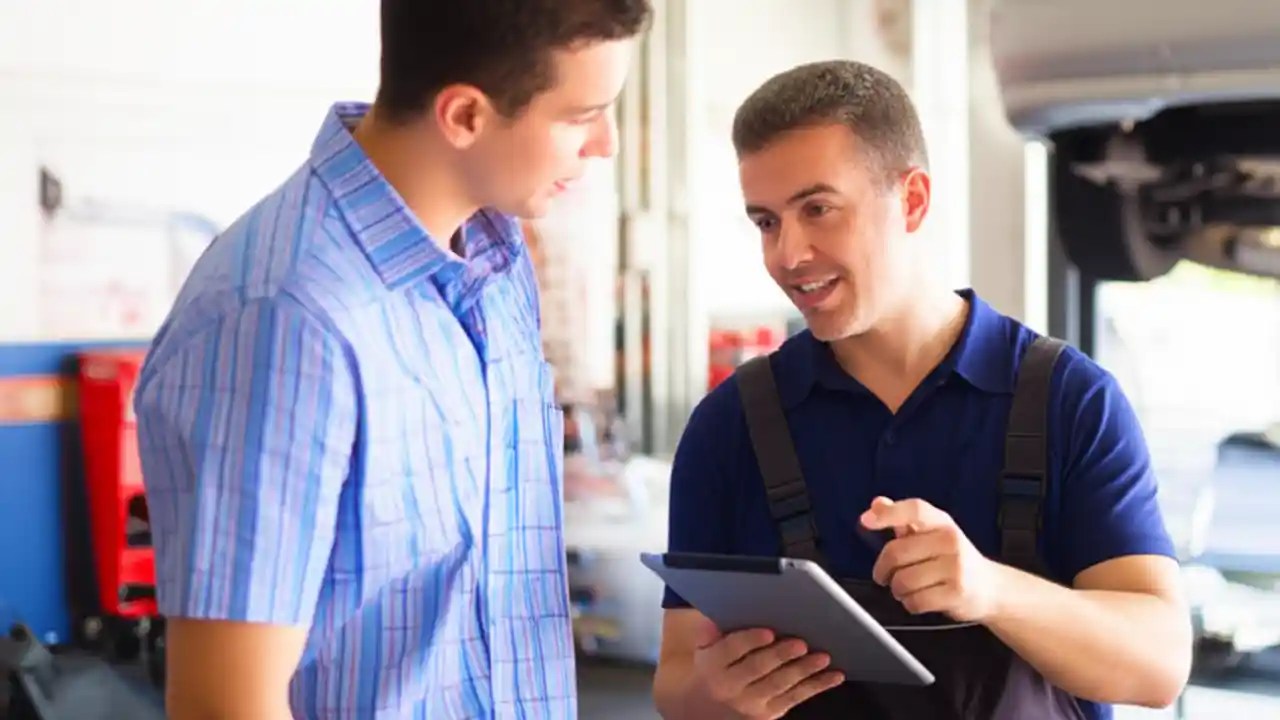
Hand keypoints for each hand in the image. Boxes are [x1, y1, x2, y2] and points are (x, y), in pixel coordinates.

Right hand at [691, 616, 843, 719]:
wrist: (703, 711)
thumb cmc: (710, 671)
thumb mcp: (702, 651)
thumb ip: (708, 632)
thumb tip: (716, 619)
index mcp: (712, 665)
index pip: (731, 650)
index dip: (750, 640)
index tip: (768, 632)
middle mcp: (730, 687)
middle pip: (758, 668)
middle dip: (780, 655)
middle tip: (800, 643)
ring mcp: (751, 704)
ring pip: (780, 684)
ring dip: (804, 670)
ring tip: (822, 657)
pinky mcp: (769, 714)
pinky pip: (796, 697)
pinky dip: (817, 686)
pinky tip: (833, 675)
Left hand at [861, 497, 1001, 622]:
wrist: (992, 587)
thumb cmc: (953, 558)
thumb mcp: (931, 533)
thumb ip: (902, 519)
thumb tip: (876, 504)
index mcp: (941, 522)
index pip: (914, 510)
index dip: (888, 513)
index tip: (866, 520)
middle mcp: (950, 541)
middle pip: (897, 553)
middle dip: (883, 569)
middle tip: (884, 575)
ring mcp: (955, 567)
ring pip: (903, 581)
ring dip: (896, 589)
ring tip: (906, 588)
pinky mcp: (956, 593)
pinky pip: (915, 601)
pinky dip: (909, 603)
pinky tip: (918, 599)